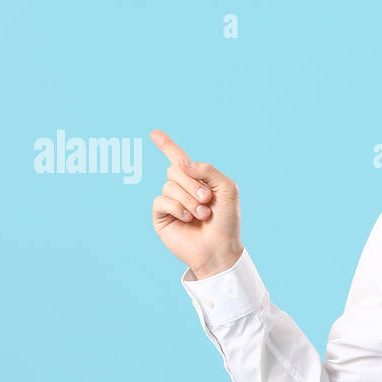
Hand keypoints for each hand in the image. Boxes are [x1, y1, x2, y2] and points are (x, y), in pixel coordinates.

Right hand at [149, 130, 242, 278]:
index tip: (154, 133)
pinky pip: (161, 201)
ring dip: (189, 199)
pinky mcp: (162, 216)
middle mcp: (182, 189)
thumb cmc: (227, 221)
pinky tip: (188, 220)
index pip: (179, 159)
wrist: (220, 248)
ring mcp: (171, 202)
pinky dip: (178, 208)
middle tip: (208, 200)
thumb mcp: (227, 189)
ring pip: (169, 186)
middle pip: (174, 170)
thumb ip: (208, 170)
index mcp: (198, 180)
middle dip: (193, 183)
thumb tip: (180, 163)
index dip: (167, 145)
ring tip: (203, 214)